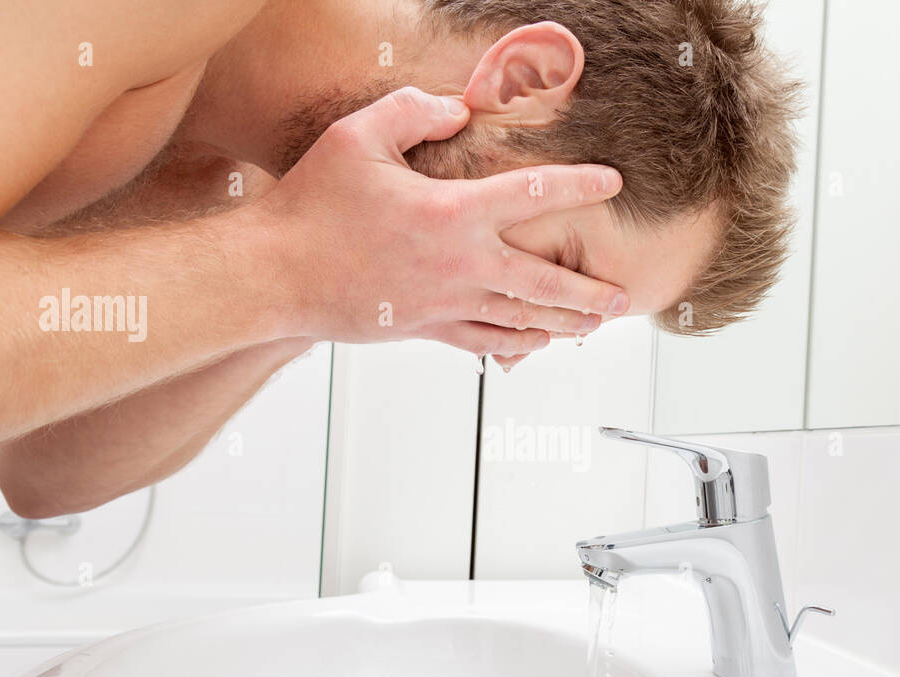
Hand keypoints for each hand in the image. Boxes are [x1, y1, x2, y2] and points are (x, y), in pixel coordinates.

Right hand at [258, 86, 628, 357]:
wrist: (275, 274)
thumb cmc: (312, 205)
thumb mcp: (360, 136)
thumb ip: (414, 112)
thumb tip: (458, 109)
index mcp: (452, 212)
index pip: (534, 193)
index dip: (579, 185)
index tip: (611, 183)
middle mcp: (460, 263)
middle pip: (545, 280)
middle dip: (590, 289)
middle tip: (624, 295)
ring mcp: (445, 302)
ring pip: (521, 319)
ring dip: (565, 323)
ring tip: (596, 325)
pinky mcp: (425, 329)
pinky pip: (484, 342)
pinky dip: (517, 344)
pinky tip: (538, 343)